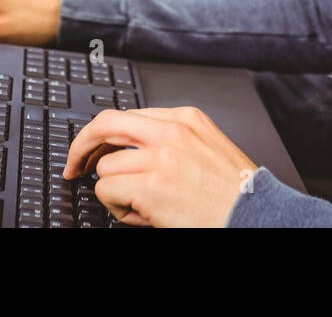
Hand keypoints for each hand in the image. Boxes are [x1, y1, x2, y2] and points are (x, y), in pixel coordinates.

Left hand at [64, 107, 258, 226]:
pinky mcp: (150, 186)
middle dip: (81, 146)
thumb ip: (169, 140)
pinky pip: (107, 192)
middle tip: (74, 166)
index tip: (91, 151)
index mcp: (184, 118)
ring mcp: (159, 157)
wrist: (256, 216)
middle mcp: (170, 131)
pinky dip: (117, 208)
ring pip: (105, 167)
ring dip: (115, 191)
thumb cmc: (234, 193)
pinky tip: (143, 215)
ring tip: (141, 206)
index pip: (126, 115)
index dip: (102, 136)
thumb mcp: (205, 148)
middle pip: (105, 123)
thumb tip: (127, 150)